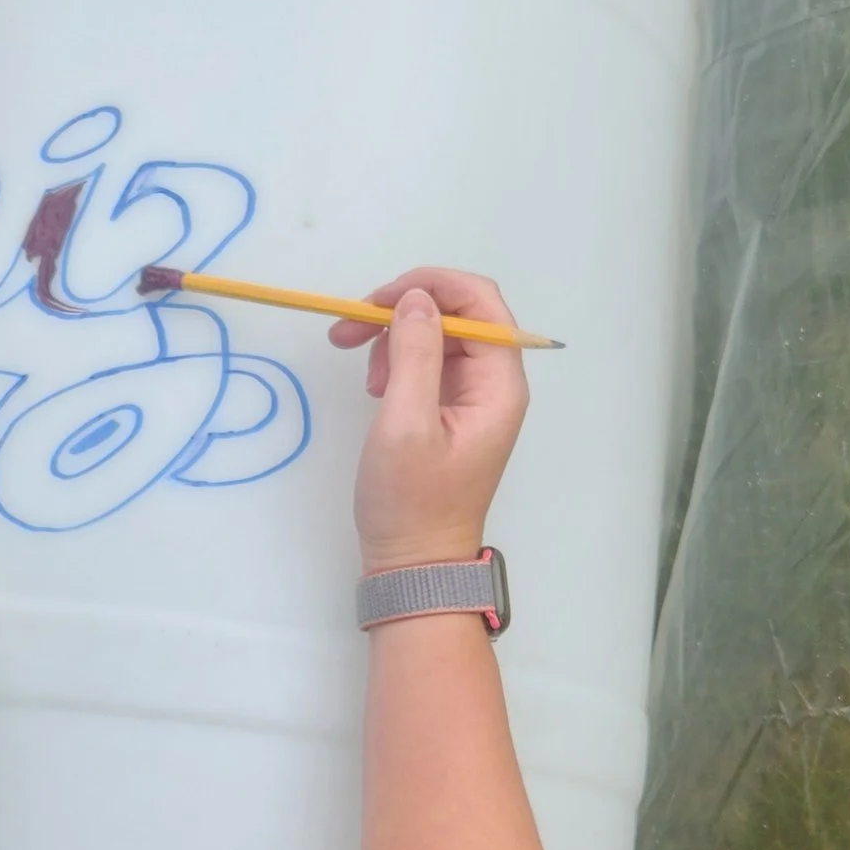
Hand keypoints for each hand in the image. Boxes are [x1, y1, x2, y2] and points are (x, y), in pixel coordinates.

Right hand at [335, 268, 528, 573]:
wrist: (413, 563)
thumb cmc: (411, 502)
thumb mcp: (406, 424)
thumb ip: (415, 354)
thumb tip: (417, 299)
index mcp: (499, 385)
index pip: (480, 302)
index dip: (432, 285)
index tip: (379, 300)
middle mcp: (495, 384)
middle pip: (458, 314)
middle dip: (404, 310)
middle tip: (350, 327)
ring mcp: (474, 397)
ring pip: (437, 336)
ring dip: (394, 337)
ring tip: (363, 372)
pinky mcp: (451, 410)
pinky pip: (428, 363)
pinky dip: (396, 361)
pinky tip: (375, 387)